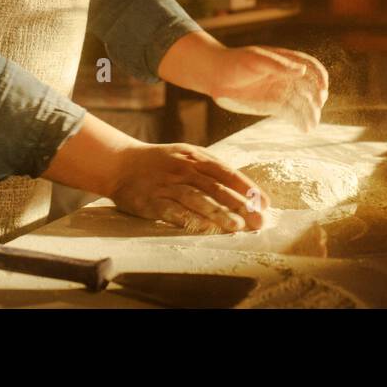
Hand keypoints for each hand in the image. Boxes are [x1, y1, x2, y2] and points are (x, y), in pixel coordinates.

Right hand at [109, 142, 270, 232]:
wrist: (120, 163)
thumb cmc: (160, 162)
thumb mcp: (186, 156)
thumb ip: (210, 169)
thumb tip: (241, 187)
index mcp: (195, 157)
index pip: (227, 172)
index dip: (247, 188)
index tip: (265, 204)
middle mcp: (183, 169)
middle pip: (216, 188)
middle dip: (239, 205)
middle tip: (258, 220)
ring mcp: (167, 185)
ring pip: (197, 199)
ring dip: (219, 214)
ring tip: (237, 227)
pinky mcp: (152, 201)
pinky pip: (174, 211)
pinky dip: (191, 220)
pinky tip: (206, 229)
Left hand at [208, 46, 329, 131]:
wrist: (216, 76)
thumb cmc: (236, 62)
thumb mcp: (257, 60)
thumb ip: (279, 66)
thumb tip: (302, 70)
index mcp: (286, 61)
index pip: (311, 67)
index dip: (320, 77)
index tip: (323, 88)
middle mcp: (287, 76)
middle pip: (310, 88)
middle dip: (316, 98)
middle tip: (316, 108)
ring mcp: (281, 91)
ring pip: (302, 103)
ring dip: (310, 113)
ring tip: (312, 125)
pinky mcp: (274, 105)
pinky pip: (292, 113)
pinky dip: (300, 120)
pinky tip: (305, 128)